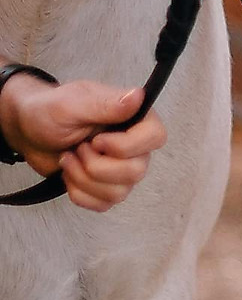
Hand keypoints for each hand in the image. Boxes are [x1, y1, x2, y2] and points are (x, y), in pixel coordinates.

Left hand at [0, 75, 166, 211]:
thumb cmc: (49, 111)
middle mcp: (134, 143)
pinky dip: (80, 194)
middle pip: (136, 171)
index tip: (96, 141)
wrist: (28, 132)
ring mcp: (121, 166)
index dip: (126, 147)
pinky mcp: (105, 185)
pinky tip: (70, 175)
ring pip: (120, 192)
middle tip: (78, 149)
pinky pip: (104, 204)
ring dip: (85, 180)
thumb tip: (139, 96)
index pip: (155, 137)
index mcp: (134, 116)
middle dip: (97, 168)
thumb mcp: (74, 104)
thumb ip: (107, 104)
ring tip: (69, 160)